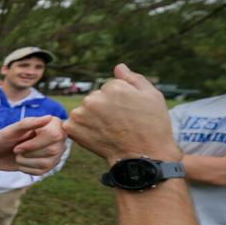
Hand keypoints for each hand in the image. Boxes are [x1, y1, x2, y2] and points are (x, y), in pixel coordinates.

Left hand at [0, 115, 65, 175]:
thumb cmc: (1, 138)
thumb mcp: (12, 130)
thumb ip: (30, 123)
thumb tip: (50, 117)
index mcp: (49, 124)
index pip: (55, 135)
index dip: (37, 144)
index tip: (19, 146)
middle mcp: (55, 138)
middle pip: (53, 150)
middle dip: (30, 152)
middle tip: (16, 149)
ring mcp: (51, 153)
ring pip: (47, 163)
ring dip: (27, 161)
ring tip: (17, 155)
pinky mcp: (45, 165)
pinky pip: (42, 171)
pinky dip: (27, 169)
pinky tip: (20, 163)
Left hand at [64, 63, 179, 164]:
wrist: (143, 157)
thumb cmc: (153, 126)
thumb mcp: (152, 95)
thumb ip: (133, 78)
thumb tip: (118, 68)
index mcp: (113, 86)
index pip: (110, 88)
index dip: (120, 101)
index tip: (128, 113)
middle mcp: (95, 98)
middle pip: (96, 98)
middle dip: (104, 108)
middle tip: (118, 124)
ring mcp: (82, 114)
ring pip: (84, 110)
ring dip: (92, 119)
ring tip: (108, 132)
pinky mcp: (73, 128)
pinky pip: (73, 124)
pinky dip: (81, 130)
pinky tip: (96, 137)